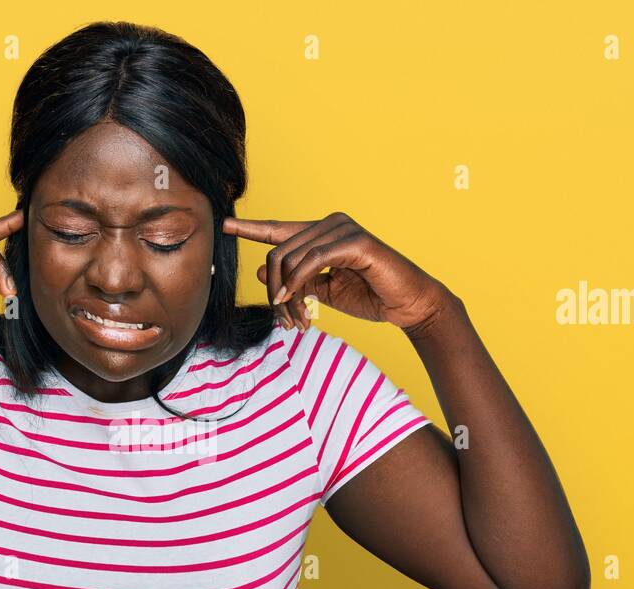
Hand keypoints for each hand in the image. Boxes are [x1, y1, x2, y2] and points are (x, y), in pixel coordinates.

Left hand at [222, 211, 451, 332]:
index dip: (251, 228)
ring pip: (291, 257)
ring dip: (287, 295)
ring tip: (295, 320)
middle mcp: (330, 224)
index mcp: (322, 234)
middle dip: (274, 290)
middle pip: (278, 251)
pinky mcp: (355, 241)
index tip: (224, 225)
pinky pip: (313, 260)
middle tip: (283, 320)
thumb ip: (295, 281)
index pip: (279, 229)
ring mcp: (343, 229)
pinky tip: (295, 300)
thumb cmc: (370, 297)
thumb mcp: (323, 292)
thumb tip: (261, 274)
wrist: (408, 305)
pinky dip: (299, 282)